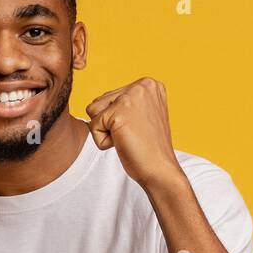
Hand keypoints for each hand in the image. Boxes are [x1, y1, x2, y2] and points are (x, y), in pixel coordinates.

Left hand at [85, 77, 182, 191]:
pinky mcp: (118, 112)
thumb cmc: (149, 147)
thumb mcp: (141, 115)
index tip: (138, 128)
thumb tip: (94, 104)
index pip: (110, 97)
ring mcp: (130, 96)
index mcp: (148, 84)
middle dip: (109, 124)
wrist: (160, 169)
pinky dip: (103, 141)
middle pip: (99, 102)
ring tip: (127, 137)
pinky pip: (93, 126)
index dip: (117, 119)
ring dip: (104, 130)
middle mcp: (141, 85)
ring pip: (93, 111)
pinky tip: (122, 143)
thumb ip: (125, 102)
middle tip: (133, 135)